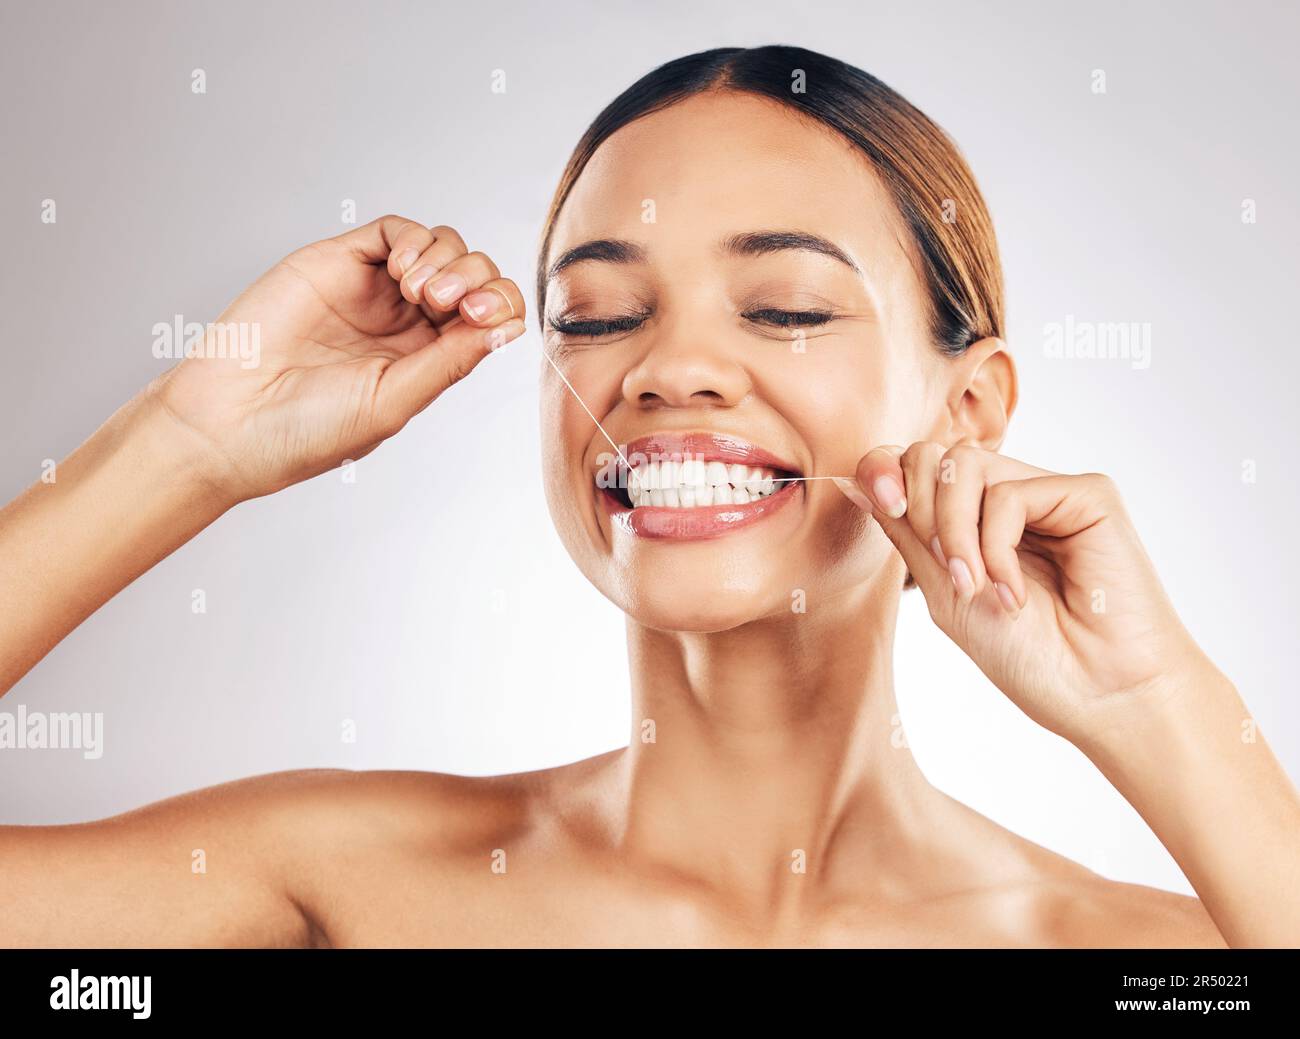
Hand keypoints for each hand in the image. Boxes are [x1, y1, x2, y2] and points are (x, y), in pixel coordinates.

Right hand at [145, 215, 526, 503]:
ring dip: (449, 260)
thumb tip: (508, 327)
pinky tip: (402, 272)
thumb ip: (450, 360)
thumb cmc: (305, 430)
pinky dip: (413, 240)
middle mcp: (405, 323)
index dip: (500, 307)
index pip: (487, 318)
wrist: (229, 422)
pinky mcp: (338, 263)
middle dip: (476, 280)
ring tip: (419, 293)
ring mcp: (373, 290)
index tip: (483, 318)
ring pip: (442, 247)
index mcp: (427, 361)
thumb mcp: (394, 400)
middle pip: (473, 276)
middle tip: (446, 306)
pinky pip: (394, 231)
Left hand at [836, 443, 1227, 747]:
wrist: (1098, 696)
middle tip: (944, 569)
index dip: (885, 470)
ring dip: (954, 532)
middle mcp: (1014, 495)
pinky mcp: (1089, 495)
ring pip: (966, 465)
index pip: (917, 464)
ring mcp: (1051, 493)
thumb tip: (854, 481)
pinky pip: (1010, 493)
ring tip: (974, 587)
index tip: (879, 501)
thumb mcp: (945, 592)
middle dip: (920, 508)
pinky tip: (1014, 594)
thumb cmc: (1030, 657)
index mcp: (978, 518)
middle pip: (935, 455)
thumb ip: (907, 534)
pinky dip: (995, 547)